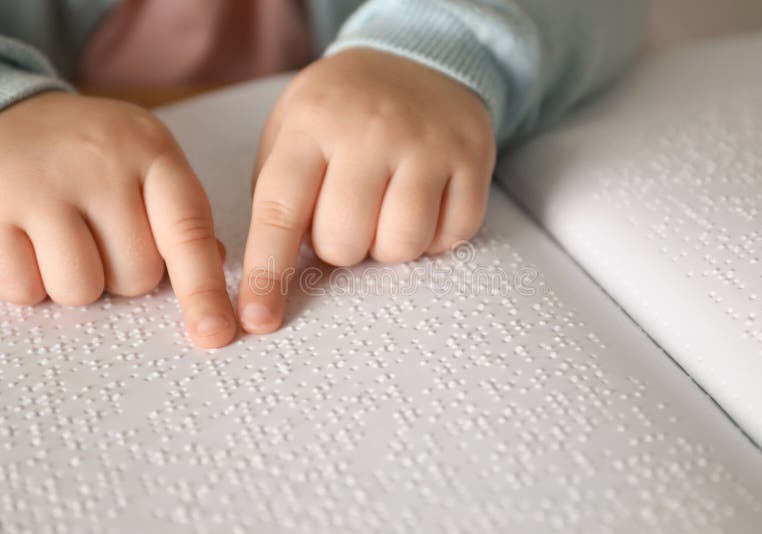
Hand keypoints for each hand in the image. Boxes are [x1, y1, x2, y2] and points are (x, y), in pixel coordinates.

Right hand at [0, 92, 235, 347]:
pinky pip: (24, 289)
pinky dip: (29, 280)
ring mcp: (38, 186)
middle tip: (101, 235)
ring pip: (81, 290)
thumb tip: (216, 264)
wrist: (9, 113)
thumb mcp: (146, 160)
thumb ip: (182, 214)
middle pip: (137, 276)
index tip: (217, 333)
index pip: (188, 231)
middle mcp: (98, 164)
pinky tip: (26, 239)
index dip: (204, 289)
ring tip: (64, 239)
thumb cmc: (91, 152)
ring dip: (77, 282)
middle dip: (125, 274)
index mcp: (151, 151)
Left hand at [239, 49, 495, 332]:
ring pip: (402, 247)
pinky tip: (425, 203)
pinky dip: (436, 237)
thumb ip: (279, 193)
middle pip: (346, 243)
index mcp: (312, 124)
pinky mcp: (472, 157)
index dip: (267, 274)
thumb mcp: (293, 128)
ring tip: (386, 211)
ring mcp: (426, 144)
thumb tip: (273, 273)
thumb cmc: (345, 108)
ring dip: (388, 246)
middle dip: (341, 247)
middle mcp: (369, 132)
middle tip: (348, 215)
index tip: (259, 319)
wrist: (418, 57)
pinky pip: (452, 236)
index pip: (280, 213)